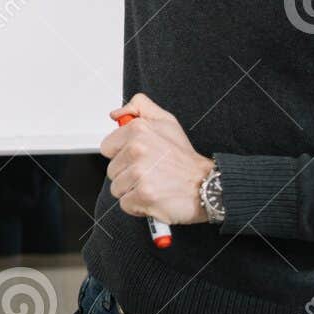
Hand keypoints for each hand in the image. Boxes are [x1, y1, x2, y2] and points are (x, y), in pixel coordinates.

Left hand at [98, 92, 215, 225]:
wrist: (207, 184)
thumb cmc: (185, 158)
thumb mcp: (166, 121)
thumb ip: (140, 107)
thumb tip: (116, 115)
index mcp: (138, 130)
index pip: (107, 147)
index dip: (121, 155)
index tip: (136, 158)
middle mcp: (137, 150)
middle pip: (112, 170)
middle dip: (127, 174)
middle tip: (149, 172)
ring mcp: (140, 173)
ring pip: (117, 188)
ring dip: (133, 190)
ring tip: (153, 183)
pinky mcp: (144, 195)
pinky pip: (125, 204)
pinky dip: (138, 205)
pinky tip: (153, 196)